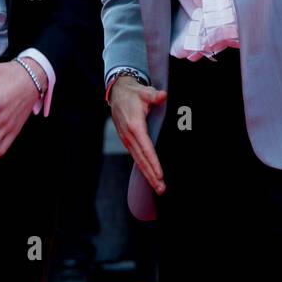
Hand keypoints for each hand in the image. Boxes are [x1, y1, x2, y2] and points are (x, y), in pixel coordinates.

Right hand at [109, 75, 167, 194]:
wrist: (118, 94)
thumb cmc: (134, 94)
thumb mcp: (144, 92)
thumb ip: (154, 96)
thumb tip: (163, 96)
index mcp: (134, 126)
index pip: (146, 148)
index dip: (153, 162)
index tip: (160, 175)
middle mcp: (129, 136)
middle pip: (142, 160)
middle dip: (151, 176)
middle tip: (161, 189)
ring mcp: (127, 140)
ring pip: (139, 161)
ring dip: (148, 175)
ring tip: (158, 188)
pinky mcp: (128, 142)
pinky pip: (136, 158)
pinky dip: (143, 168)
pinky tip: (150, 177)